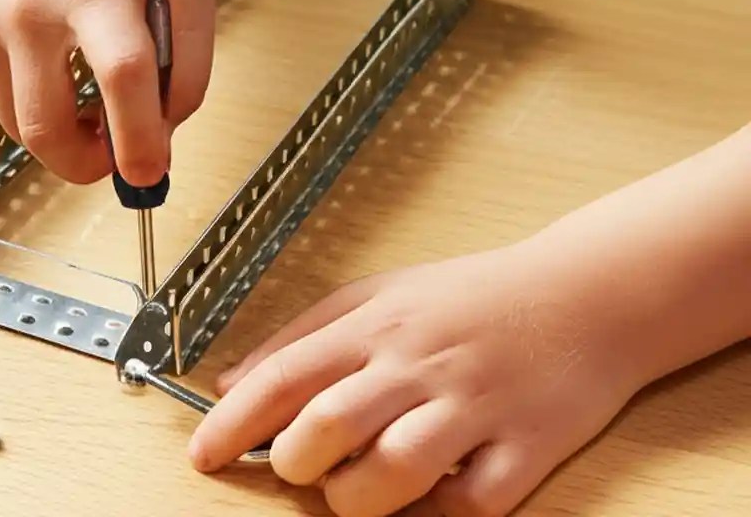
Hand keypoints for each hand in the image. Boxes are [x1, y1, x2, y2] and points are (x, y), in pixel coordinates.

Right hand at [0, 0, 213, 186]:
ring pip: (15, 122)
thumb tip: (162, 135)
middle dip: (84, 163)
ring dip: (55, 128)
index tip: (148, 174)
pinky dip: (21, 97)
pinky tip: (44, 56)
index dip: (139, 141)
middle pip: (47, 125)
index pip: (122, 80)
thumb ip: (190, 62)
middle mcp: (27, 2)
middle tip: (110, 156)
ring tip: (85, 94)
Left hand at [188, 239, 650, 516]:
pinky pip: (472, 502)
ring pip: (393, 472)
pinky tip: (430, 496)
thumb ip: (302, 336)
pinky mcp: (528, 447)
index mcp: (378, 327)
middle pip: (328, 427)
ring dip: (357, 497)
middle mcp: (419, 365)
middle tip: (300, 466)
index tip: (202, 456)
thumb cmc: (473, 298)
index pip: (284, 376)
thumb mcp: (378, 294)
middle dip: (294, 463)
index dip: (231, 422)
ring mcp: (475, 407)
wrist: (587, 295)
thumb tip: (231, 383)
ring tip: (357, 487)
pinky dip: (440, 512)